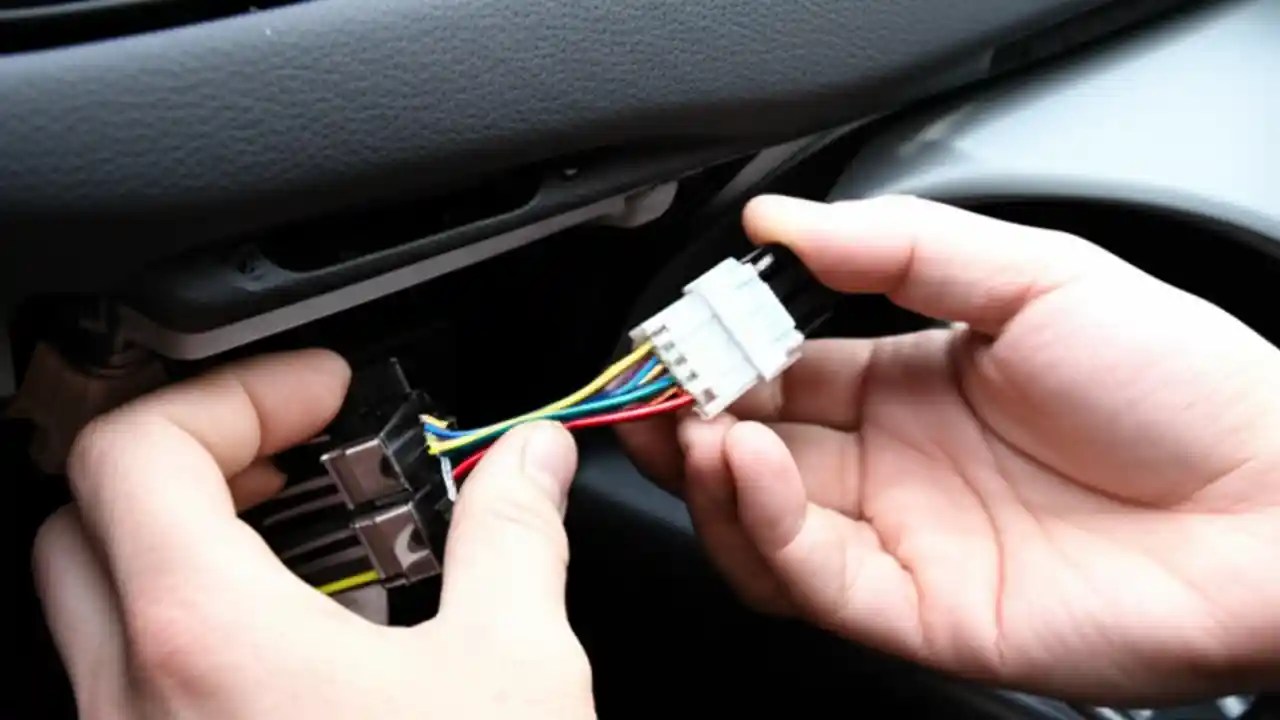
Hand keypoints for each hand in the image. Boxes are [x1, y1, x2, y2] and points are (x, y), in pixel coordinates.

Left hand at [34, 351, 593, 718]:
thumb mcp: (514, 673)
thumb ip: (515, 538)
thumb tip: (530, 465)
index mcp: (206, 641)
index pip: (135, 447)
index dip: (234, 390)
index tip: (321, 396)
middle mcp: (133, 702)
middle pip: (92, 514)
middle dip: (198, 458)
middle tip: (299, 456)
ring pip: (99, 605)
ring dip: (193, 544)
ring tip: (313, 551)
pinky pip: (134, 681)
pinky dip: (201, 626)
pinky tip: (312, 655)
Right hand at [622, 195, 1279, 702]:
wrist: (1279, 500)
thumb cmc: (1181, 384)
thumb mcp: (1033, 275)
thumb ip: (897, 246)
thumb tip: (778, 219)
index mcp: (909, 386)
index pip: (777, 375)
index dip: (719, 356)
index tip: (677, 329)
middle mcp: (895, 469)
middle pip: (751, 456)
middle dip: (687, 422)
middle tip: (649, 386)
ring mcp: (905, 543)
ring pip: (762, 528)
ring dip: (708, 479)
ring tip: (689, 423)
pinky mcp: (922, 613)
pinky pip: (814, 578)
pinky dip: (762, 526)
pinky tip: (744, 462)